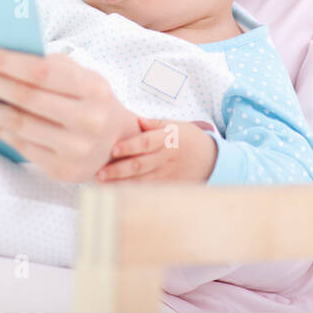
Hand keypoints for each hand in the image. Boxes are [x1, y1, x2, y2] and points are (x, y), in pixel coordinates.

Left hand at [0, 49, 141, 182]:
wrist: (119, 146)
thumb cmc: (91, 102)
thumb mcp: (83, 78)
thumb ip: (51, 66)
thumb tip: (1, 56)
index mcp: (94, 88)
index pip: (42, 72)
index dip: (6, 62)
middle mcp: (88, 120)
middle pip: (25, 98)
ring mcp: (76, 149)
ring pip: (18, 125)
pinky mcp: (62, 171)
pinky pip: (19, 145)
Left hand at [96, 117, 216, 182]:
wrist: (211, 160)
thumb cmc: (189, 139)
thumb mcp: (177, 125)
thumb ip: (155, 123)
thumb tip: (136, 120)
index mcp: (167, 139)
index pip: (146, 142)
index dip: (130, 146)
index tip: (113, 149)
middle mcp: (166, 158)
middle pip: (141, 164)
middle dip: (119, 170)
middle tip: (100, 173)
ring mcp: (167, 174)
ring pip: (142, 181)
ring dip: (122, 183)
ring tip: (103, 184)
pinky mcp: (169, 186)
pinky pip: (149, 191)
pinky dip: (134, 192)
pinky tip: (118, 193)